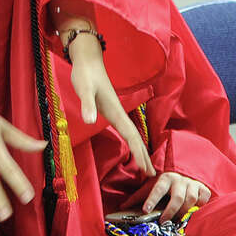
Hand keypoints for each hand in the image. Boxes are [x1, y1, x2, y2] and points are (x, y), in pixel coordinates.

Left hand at [66, 32, 154, 177]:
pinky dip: (132, 141)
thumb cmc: (85, 74)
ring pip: (132, 133)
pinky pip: (125, 129)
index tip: (145, 168)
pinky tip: (132, 146)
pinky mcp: (110, 110)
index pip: (131, 135)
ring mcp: (116, 111)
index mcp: (115, 110)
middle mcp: (119, 112)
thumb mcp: (84, 89)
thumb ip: (87, 104)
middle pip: (135, 136)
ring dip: (140, 149)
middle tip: (151, 175)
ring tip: (146, 166)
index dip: (138, 152)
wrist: (87, 60)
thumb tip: (91, 121)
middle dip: (144, 155)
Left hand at [143, 171, 210, 221]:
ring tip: (176, 220)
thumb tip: (122, 207)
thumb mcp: (151, 187)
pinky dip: (200, 206)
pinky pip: (203, 199)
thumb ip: (137, 197)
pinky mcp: (203, 189)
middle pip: (177, 197)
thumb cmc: (165, 185)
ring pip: (190, 200)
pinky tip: (193, 210)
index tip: (145, 210)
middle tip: (163, 222)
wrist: (185, 176)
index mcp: (165, 178)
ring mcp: (192, 184)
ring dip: (183, 212)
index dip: (152, 199)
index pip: (158, 189)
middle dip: (170, 211)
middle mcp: (179, 180)